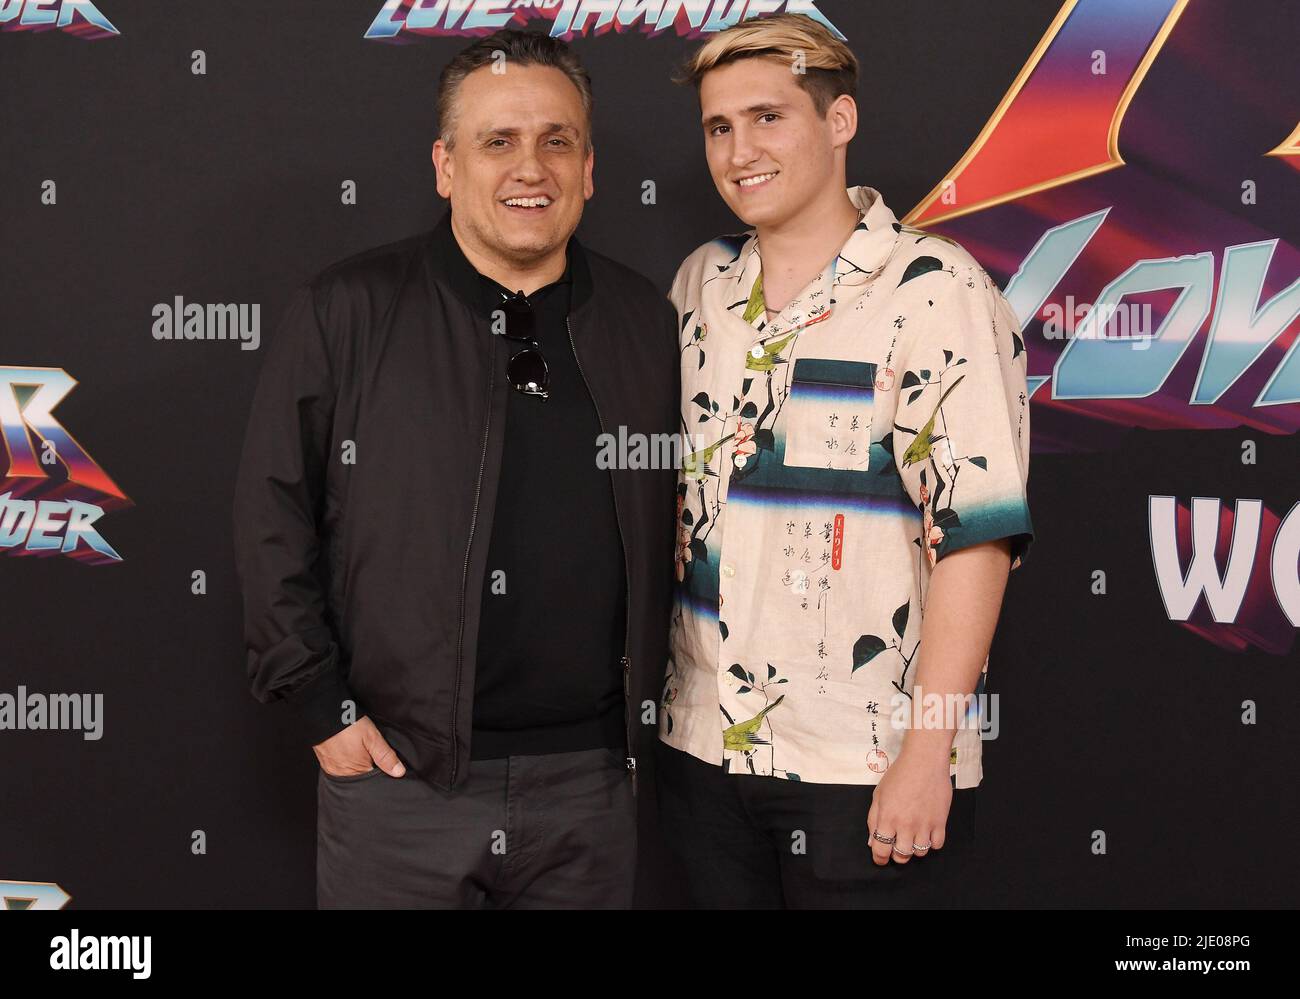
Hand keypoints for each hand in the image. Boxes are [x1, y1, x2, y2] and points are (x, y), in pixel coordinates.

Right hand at [313, 715, 405, 777]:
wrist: (323, 715)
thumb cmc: (348, 725)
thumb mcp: (372, 737)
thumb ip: (385, 756)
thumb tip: (399, 772)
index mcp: (357, 771)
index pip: (374, 779)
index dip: (381, 769)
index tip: (381, 757)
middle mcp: (343, 775)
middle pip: (362, 776)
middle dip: (369, 766)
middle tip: (368, 750)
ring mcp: (333, 771)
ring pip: (352, 773)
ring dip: (357, 764)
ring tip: (357, 749)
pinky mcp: (326, 765)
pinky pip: (340, 769)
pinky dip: (346, 762)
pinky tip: (349, 750)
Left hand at [866, 750, 950, 865]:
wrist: (924, 761)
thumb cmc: (899, 774)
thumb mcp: (879, 794)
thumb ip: (874, 819)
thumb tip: (872, 841)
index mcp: (887, 818)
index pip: (881, 850)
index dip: (879, 858)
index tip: (881, 858)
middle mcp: (905, 825)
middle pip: (901, 856)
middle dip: (897, 855)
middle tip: (898, 845)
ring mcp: (924, 825)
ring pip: (919, 853)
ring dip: (914, 848)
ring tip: (913, 836)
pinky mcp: (940, 822)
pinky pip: (937, 845)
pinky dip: (932, 843)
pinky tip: (927, 832)